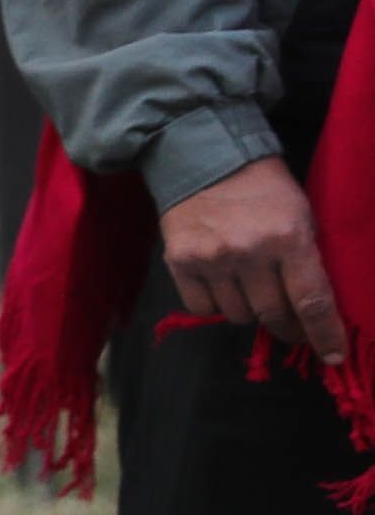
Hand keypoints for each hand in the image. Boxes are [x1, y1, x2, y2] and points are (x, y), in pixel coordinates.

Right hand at [162, 156, 347, 361]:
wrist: (206, 158)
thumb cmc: (264, 188)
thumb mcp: (300, 216)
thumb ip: (305, 259)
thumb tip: (310, 308)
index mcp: (289, 238)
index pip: (311, 300)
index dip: (324, 334)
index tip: (333, 356)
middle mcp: (249, 253)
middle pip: (273, 314)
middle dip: (287, 327)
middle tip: (291, 327)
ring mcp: (212, 259)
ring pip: (238, 315)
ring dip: (249, 311)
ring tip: (250, 291)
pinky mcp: (180, 261)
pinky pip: (203, 308)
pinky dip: (216, 305)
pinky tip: (222, 287)